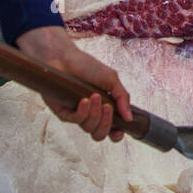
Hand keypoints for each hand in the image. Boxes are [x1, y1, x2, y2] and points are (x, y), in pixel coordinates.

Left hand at [15, 26, 131, 141]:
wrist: (64, 58)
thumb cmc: (87, 66)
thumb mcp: (111, 79)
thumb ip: (122, 98)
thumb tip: (130, 118)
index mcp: (104, 107)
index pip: (111, 129)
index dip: (116, 134)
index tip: (120, 131)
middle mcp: (90, 114)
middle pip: (99, 134)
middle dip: (106, 124)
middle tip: (107, 107)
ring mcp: (77, 114)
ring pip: (89, 128)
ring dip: (95, 114)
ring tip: (94, 96)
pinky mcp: (63, 112)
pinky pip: (75, 120)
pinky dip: (82, 112)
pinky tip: (84, 100)